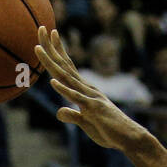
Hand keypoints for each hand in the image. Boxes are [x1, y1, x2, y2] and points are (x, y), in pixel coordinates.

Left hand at [34, 28, 145, 150]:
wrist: (129, 138)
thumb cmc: (109, 130)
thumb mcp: (86, 123)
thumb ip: (72, 115)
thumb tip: (59, 112)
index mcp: (84, 89)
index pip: (68, 66)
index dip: (58, 50)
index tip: (49, 33)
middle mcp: (86, 88)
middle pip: (64, 65)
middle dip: (51, 48)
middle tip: (41, 28)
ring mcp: (90, 97)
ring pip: (66, 77)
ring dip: (51, 63)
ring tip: (37, 49)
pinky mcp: (93, 109)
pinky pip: (76, 98)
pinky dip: (64, 90)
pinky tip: (53, 82)